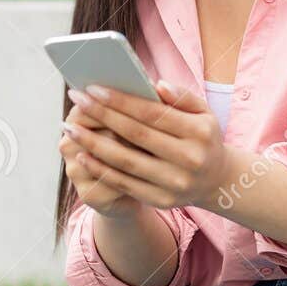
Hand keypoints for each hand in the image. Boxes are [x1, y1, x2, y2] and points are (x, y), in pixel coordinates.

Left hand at [59, 80, 233, 210]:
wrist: (216, 181)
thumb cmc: (202, 138)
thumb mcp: (203, 113)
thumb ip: (182, 96)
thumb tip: (155, 85)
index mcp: (198, 132)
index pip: (152, 113)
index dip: (120, 101)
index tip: (93, 88)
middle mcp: (188, 159)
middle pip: (135, 134)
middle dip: (101, 115)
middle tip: (76, 98)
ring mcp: (174, 183)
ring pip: (125, 161)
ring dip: (93, 143)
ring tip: (70, 127)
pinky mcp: (161, 200)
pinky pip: (124, 183)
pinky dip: (100, 169)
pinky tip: (82, 154)